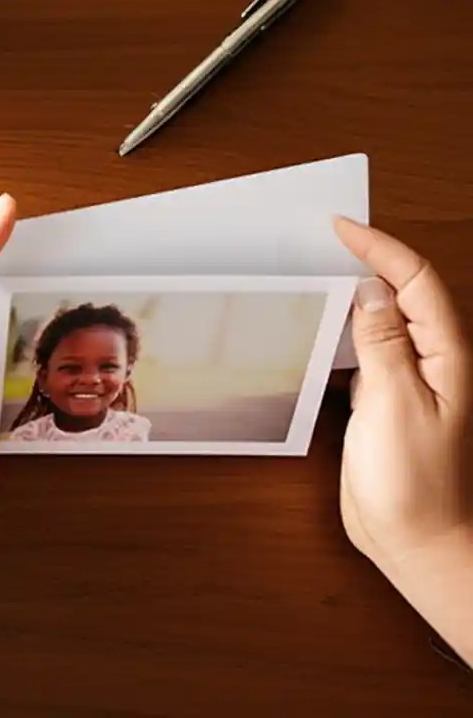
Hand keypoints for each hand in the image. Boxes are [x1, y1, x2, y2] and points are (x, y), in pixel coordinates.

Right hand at [336, 216, 471, 569]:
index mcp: (448, 357)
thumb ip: (384, 345)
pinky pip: (369, 353)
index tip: (340, 227)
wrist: (418, 543)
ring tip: (322, 275)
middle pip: (406, 294)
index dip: (380, 248)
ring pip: (386, 321)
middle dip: (372, 260)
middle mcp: (434, 363)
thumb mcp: (395, 406)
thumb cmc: (416, 486)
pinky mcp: (386, 404)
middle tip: (326, 241)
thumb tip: (371, 291)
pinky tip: (324, 332)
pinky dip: (346, 333)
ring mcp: (411, 383)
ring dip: (357, 295)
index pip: (416, 282)